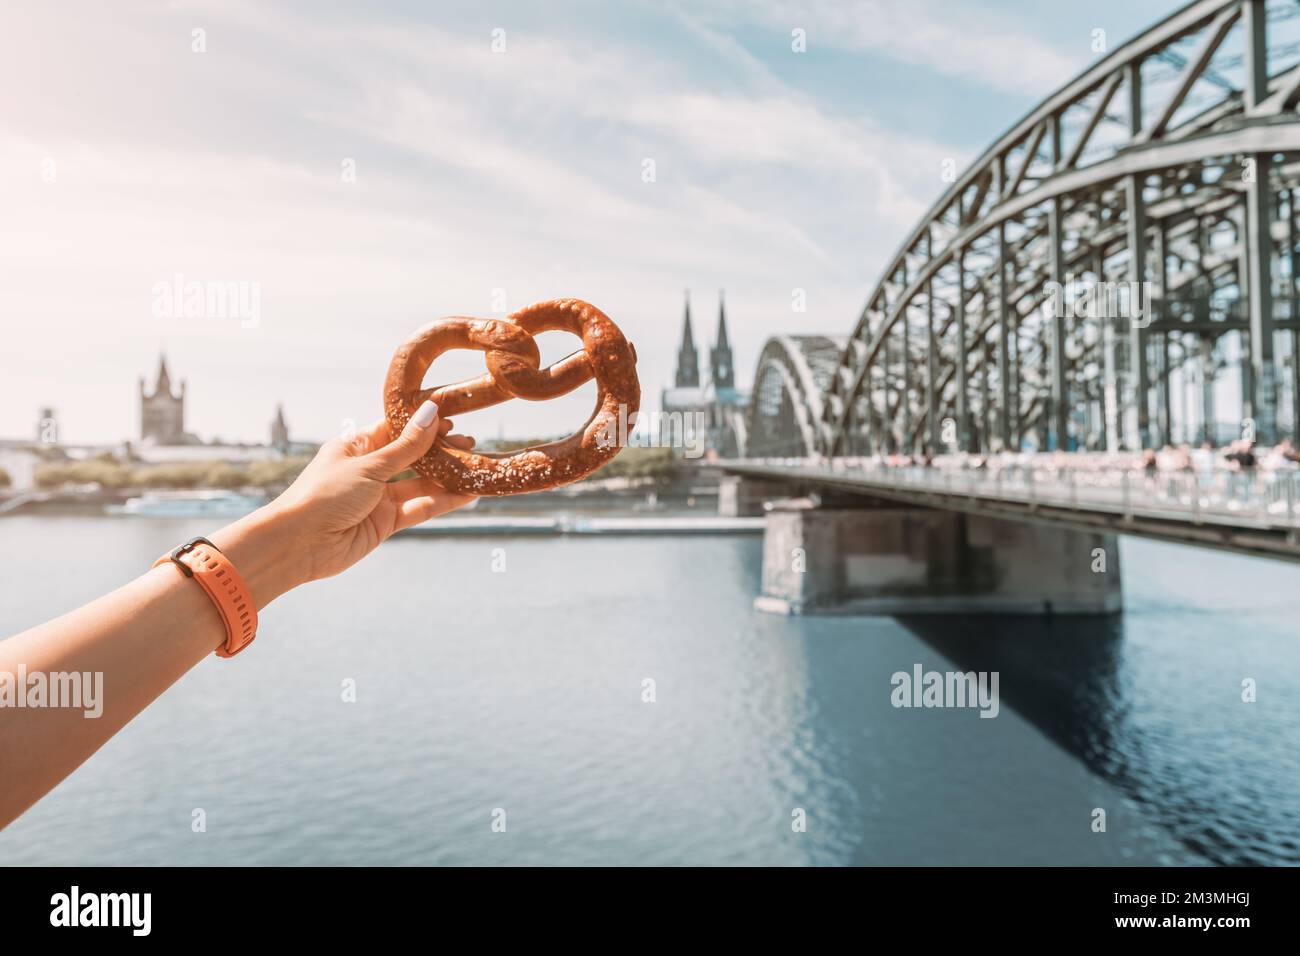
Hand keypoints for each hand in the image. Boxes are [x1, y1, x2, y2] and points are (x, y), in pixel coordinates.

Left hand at [211, 400, 476, 606]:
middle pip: (412, 456)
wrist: (298, 544)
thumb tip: (432, 413)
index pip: (395, 428)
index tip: (452, 417)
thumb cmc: (324, 494)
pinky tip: (467, 494)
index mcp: (356, 446)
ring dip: (447, 477)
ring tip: (476, 465)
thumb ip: (406, 446)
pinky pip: (420, 508)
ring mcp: (378, 497)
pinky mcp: (386, 522)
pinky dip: (443, 502)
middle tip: (470, 442)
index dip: (423, 423)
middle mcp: (368, 470)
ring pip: (420, 484)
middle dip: (440, 450)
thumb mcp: (369, 465)